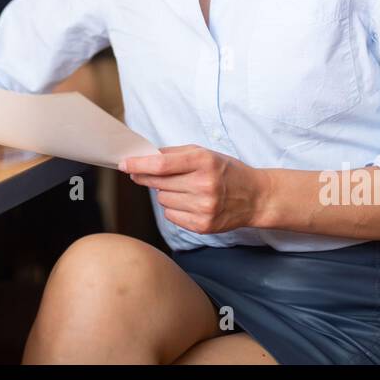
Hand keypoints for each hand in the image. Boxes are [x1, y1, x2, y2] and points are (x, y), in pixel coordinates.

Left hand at [120, 145, 269, 233]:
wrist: (255, 198)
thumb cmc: (227, 171)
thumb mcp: (205, 153)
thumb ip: (175, 153)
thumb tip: (145, 157)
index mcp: (204, 162)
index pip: (161, 165)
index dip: (138, 165)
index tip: (123, 164)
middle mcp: (204, 186)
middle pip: (158, 183)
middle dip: (146, 177)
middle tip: (142, 173)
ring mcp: (204, 208)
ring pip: (163, 200)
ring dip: (165, 193)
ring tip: (184, 188)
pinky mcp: (202, 226)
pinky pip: (171, 216)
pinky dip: (173, 208)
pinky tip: (188, 202)